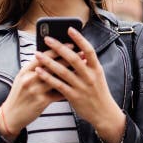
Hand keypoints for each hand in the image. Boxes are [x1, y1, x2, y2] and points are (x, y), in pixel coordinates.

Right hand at [0, 44, 73, 141]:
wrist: (11, 115)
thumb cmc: (19, 95)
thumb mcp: (22, 79)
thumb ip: (34, 68)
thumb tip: (50, 56)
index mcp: (25, 71)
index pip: (43, 55)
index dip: (58, 49)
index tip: (70, 44)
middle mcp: (29, 79)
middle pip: (52, 65)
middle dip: (69, 58)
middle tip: (81, 53)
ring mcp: (35, 90)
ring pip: (57, 78)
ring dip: (72, 72)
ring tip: (83, 68)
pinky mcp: (41, 101)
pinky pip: (58, 93)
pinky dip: (69, 88)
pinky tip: (78, 84)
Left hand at [35, 27, 125, 142]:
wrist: (104, 113)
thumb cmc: (98, 92)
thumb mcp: (98, 76)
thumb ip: (88, 65)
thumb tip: (79, 52)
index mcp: (97, 69)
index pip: (89, 50)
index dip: (79, 38)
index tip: (70, 29)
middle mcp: (90, 76)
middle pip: (73, 58)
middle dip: (59, 47)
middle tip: (47, 39)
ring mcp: (81, 87)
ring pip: (63, 71)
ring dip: (49, 61)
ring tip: (38, 54)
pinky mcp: (73, 97)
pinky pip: (58, 85)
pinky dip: (48, 77)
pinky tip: (39, 71)